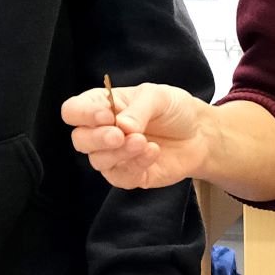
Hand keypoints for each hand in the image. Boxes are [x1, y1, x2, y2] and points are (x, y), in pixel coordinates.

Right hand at [62, 81, 209, 189]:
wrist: (200, 134)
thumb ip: (138, 109)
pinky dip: (136, 164)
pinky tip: (152, 151)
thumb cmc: (174, 110)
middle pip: (79, 140)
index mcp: (101, 106)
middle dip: (97, 138)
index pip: (73, 111)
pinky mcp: (129, 175)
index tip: (107, 115)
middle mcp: (101, 132)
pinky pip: (121, 176)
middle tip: (119, 134)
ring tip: (142, 141)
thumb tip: (121, 126)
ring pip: (98, 161)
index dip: (83, 115)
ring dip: (119, 152)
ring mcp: (114, 156)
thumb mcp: (158, 97)